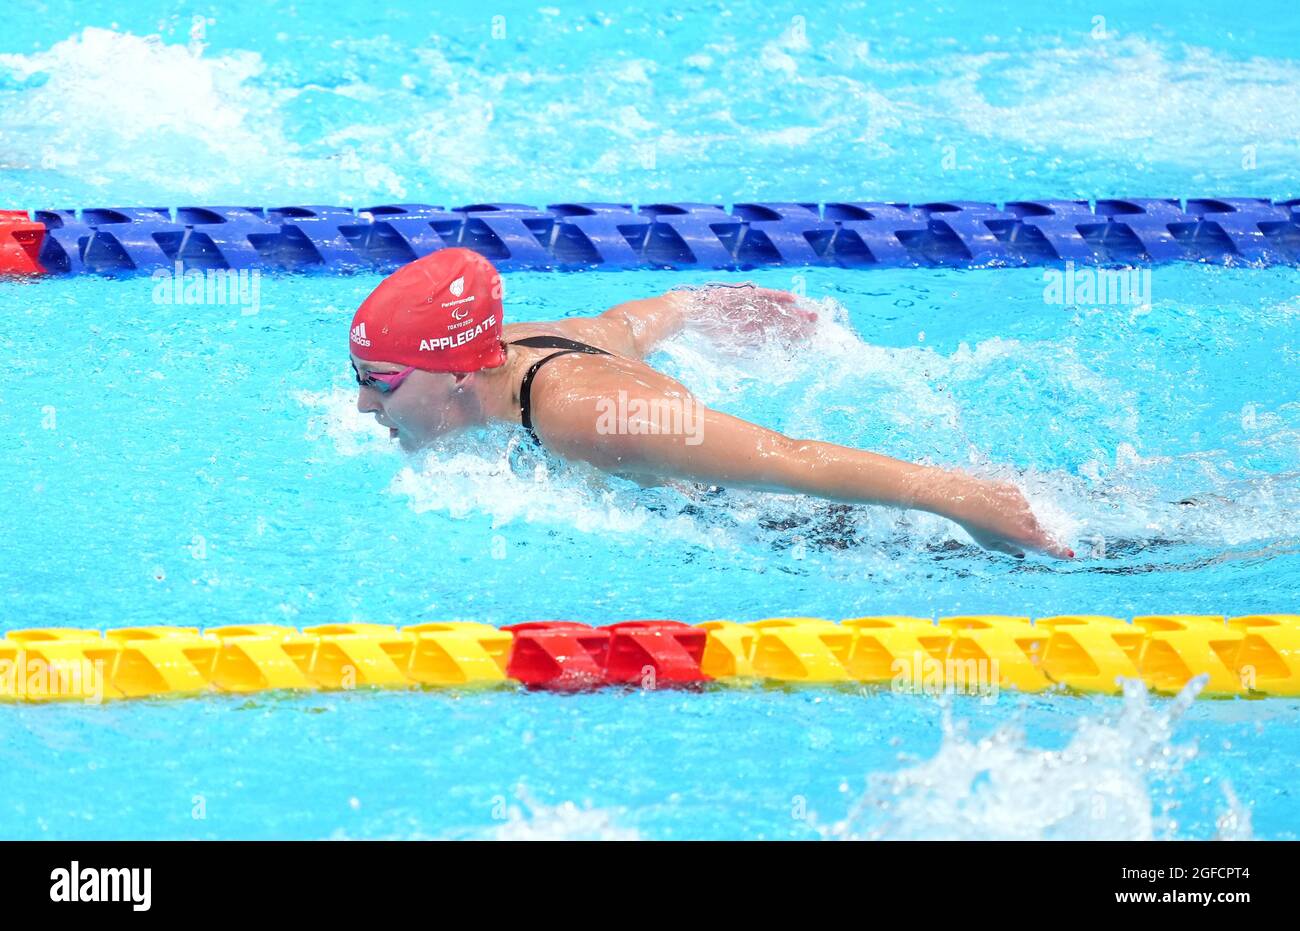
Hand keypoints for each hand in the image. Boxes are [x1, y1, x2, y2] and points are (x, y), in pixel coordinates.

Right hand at [680, 282, 818, 344]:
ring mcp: (751, 304)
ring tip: (812, 315)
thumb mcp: (730, 350)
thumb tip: (770, 361)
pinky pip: (764, 294)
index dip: (796, 336)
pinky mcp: (744, 293)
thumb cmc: (707, 333)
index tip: (813, 341)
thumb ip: (750, 353)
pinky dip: (778, 296)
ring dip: (795, 312)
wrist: (688, 314)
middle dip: (801, 324)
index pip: (780, 333)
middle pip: (784, 320)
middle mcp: (756, 316)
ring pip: (779, 308)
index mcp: (754, 329)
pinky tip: (793, 300)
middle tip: (820, 327)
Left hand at [937, 473, 1073, 559]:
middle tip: (1012, 534)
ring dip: (1017, 518)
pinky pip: (1016, 501)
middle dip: (1031, 534)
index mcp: (1024, 536)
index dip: (1059, 551)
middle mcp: (1028, 519)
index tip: (1069, 554)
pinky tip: (993, 505)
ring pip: (1026, 514)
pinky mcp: (1015, 490)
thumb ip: (1009, 550)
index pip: (1049, 546)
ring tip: (994, 519)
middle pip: (1037, 530)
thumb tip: (1021, 552)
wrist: (964, 498)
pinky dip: (1009, 505)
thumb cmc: (975, 525)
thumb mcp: (990, 545)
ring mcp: (1023, 502)